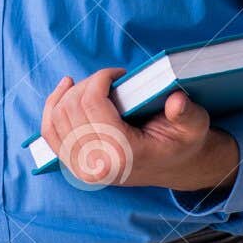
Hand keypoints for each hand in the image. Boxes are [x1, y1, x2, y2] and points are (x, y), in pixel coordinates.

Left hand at [40, 66, 239, 191]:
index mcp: (123, 156)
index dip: (101, 78)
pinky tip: (66, 89)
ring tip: (93, 85)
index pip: (92, 102)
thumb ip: (186, 113)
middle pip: (72, 105)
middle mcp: (96, 166)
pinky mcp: (73, 165)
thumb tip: (175, 101)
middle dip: (89, 83)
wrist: (174, 166)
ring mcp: (81, 169)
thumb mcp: (193, 125)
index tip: (118, 74)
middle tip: (110, 80)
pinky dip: (53, 106)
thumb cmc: (181, 141)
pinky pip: (49, 130)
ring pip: (58, 114)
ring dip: (72, 92)